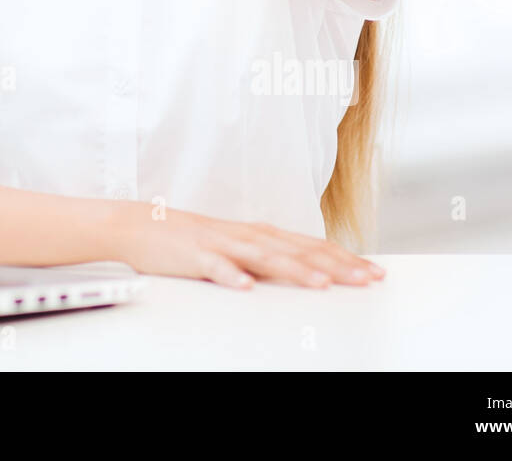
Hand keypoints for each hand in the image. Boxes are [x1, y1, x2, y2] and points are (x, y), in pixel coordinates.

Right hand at [106, 201, 384, 288]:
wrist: (138, 225)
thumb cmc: (188, 240)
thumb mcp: (234, 247)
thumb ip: (265, 257)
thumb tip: (302, 270)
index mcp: (258, 234)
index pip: (309, 246)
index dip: (343, 258)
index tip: (373, 271)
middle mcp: (245, 236)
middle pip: (297, 250)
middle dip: (335, 265)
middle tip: (366, 279)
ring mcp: (221, 244)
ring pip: (264, 257)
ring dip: (294, 270)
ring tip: (322, 285)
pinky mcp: (195, 255)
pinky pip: (215, 267)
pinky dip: (231, 276)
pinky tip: (246, 287)